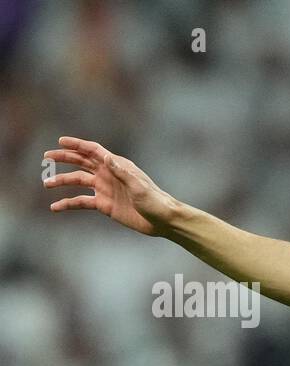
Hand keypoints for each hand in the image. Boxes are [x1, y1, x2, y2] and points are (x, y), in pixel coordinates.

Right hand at [43, 136, 177, 235]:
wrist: (163, 220)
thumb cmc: (155, 201)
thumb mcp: (139, 187)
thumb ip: (122, 173)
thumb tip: (106, 158)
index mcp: (117, 165)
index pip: (93, 151)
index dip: (77, 145)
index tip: (60, 141)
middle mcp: (108, 174)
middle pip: (81, 162)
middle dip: (64, 158)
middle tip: (46, 157)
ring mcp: (104, 189)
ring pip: (78, 181)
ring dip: (62, 181)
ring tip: (47, 183)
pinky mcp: (104, 205)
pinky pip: (81, 202)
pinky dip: (68, 203)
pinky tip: (55, 207)